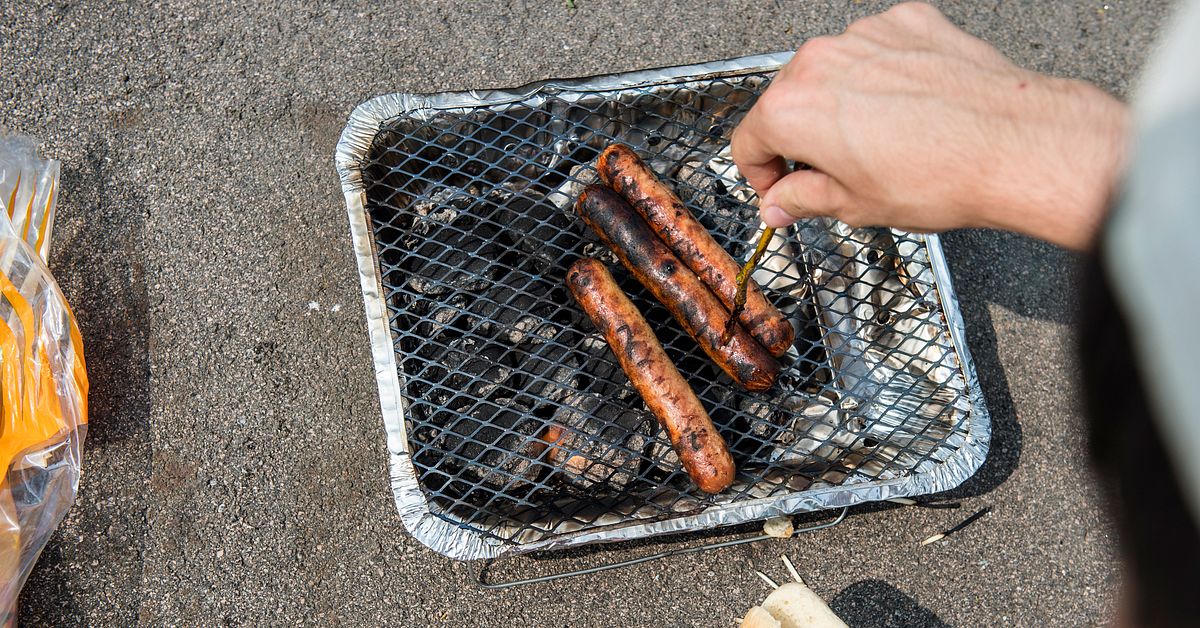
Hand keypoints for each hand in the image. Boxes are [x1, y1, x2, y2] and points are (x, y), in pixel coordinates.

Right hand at [731, 2, 1128, 249]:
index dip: (761, 174)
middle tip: (830, 173)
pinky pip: (877, 50)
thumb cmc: (937, 176)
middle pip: (787, 101)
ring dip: (841, 104)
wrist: (1014, 144)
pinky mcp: (907, 22)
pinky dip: (883, 76)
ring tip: (879, 142)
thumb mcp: (854, 205)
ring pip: (833, 72)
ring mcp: (866, 35)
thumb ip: (802, 199)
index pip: (748, 140)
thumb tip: (779, 204)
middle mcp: (820, 61)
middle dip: (800, 137)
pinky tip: (909, 109)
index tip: (780, 189)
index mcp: (793, 109)